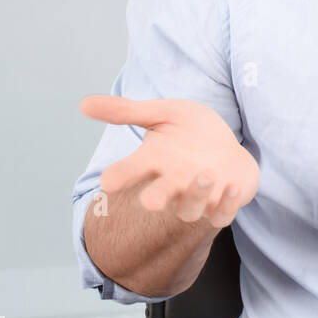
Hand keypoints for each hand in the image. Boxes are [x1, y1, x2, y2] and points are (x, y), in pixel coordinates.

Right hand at [78, 95, 258, 227]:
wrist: (227, 148)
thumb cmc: (191, 132)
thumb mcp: (163, 114)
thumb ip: (127, 111)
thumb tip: (83, 103)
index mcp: (154, 163)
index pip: (129, 172)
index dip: (119, 177)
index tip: (109, 182)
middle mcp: (172, 184)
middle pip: (157, 199)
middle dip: (154, 199)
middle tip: (150, 202)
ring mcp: (198, 198)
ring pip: (191, 209)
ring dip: (197, 195)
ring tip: (205, 174)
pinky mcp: (222, 205)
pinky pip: (223, 213)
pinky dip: (228, 204)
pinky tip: (233, 186)